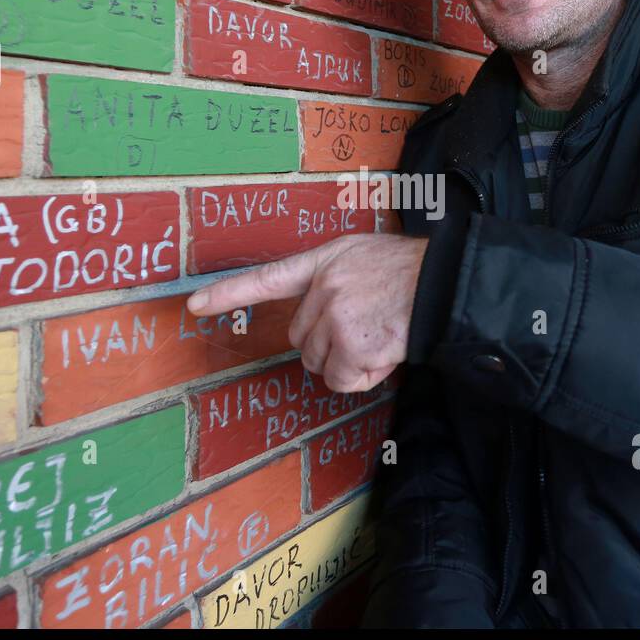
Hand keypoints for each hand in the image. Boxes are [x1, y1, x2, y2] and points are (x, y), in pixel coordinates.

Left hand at [186, 233, 428, 393]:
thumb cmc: (412, 275)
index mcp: (325, 262)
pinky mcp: (351, 347)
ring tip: (380, 339)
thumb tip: (322, 319)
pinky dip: (361, 378)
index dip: (229, 293)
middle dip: (327, 344)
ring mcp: (335, 319)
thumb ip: (335, 280)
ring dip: (346, 362)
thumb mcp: (365, 258)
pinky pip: (341, 381)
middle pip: (300, 338)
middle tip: (364, 331)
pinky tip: (384, 355)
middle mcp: (323, 289)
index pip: (268, 278)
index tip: (193, 306)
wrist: (446, 286)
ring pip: (319, 363)